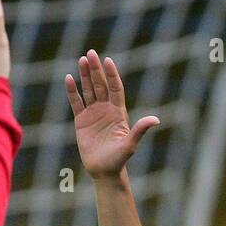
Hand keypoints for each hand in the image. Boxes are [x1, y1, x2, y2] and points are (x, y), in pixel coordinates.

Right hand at [65, 50, 160, 178]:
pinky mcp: (81, 121)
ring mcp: (93, 114)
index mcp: (118, 112)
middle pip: (100, 85)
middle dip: (96, 69)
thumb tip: (156, 120)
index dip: (111, 74)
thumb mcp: (130, 145)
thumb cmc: (119, 160)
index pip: (115, 88)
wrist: (104, 171)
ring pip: (88, 90)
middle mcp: (106, 109)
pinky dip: (72, 91)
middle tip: (91, 53)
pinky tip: (68, 79)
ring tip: (81, 60)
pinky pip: (76, 103)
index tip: (107, 61)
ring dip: (85, 75)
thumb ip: (140, 130)